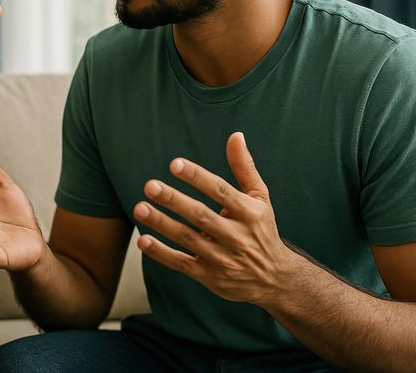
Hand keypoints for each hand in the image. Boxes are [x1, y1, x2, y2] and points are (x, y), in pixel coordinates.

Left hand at [131, 131, 300, 305]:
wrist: (276, 279)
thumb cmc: (262, 229)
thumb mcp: (260, 198)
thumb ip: (244, 167)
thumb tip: (235, 135)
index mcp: (250, 213)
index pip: (221, 192)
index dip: (198, 177)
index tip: (175, 164)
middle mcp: (237, 237)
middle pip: (201, 216)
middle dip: (174, 201)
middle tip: (150, 186)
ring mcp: (223, 259)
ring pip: (188, 239)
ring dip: (162, 224)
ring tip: (139, 208)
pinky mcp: (210, 277)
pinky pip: (182, 264)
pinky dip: (161, 253)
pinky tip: (143, 240)